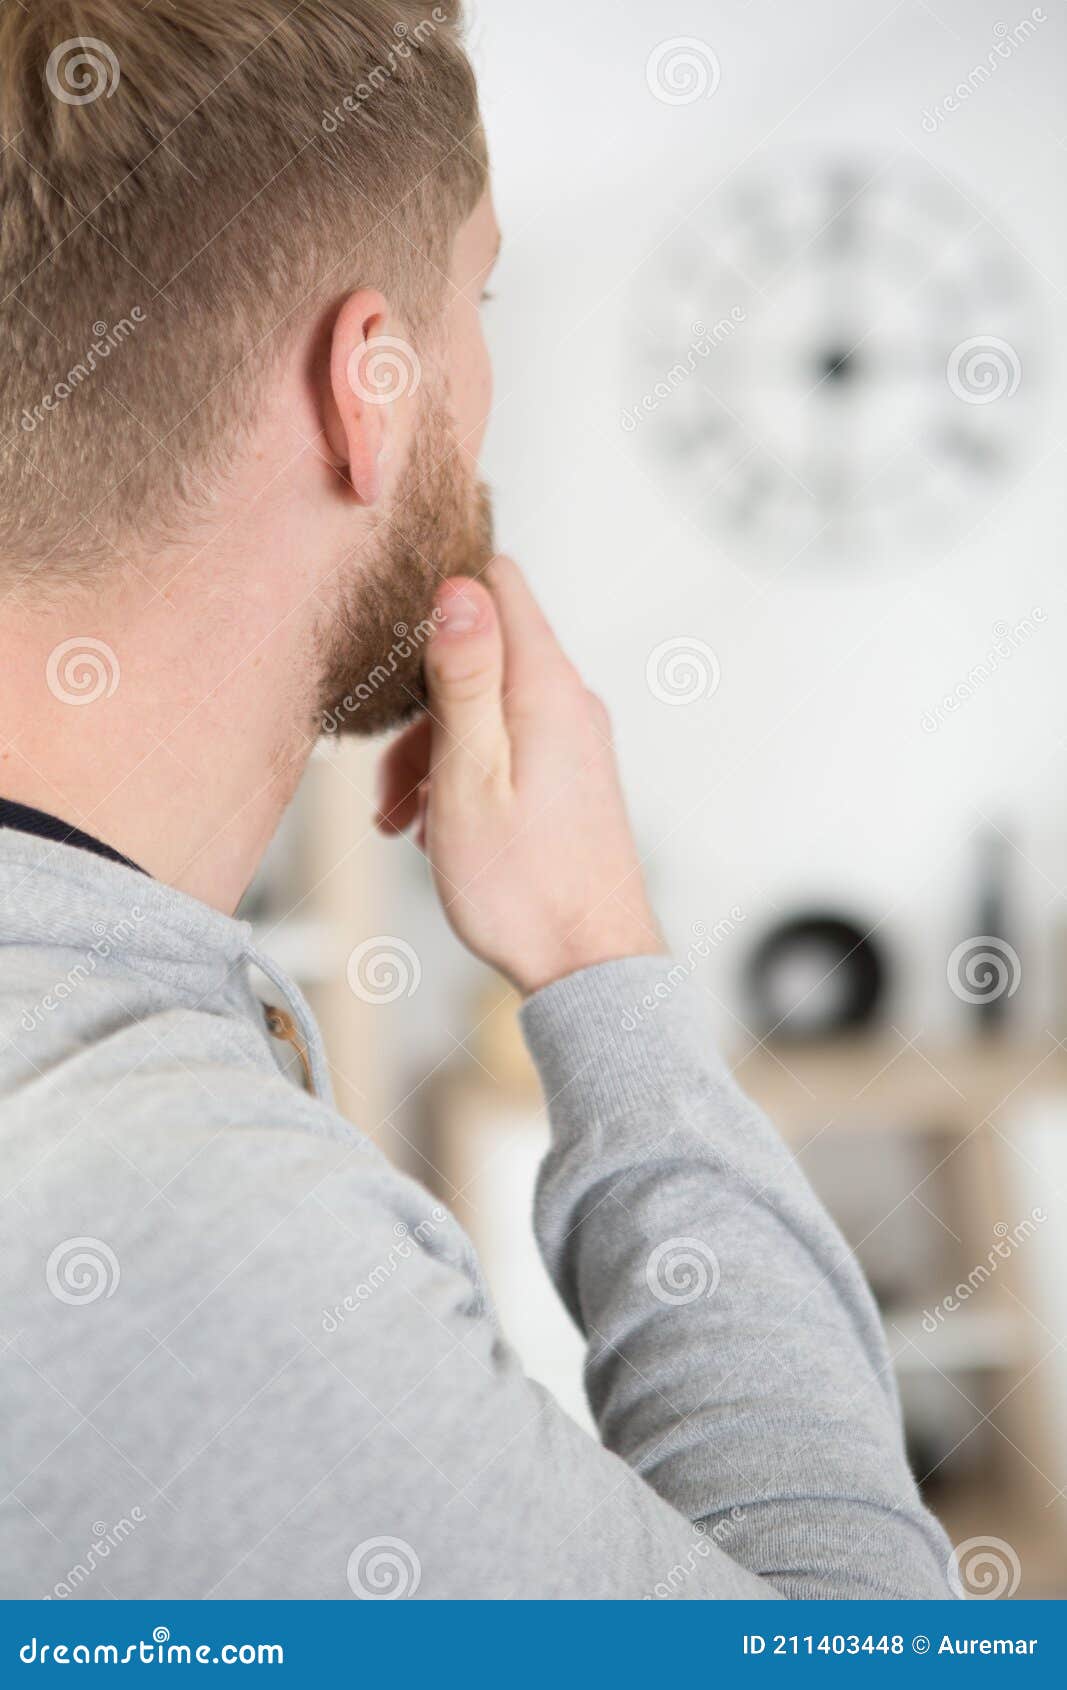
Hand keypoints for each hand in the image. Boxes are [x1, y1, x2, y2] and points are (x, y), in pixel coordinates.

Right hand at [375, 557, 662, 995]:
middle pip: (480, 654)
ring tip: (402, 819)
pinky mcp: (570, 776)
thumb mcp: (471, 774)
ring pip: (484, 709)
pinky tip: (436, 827)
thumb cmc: (525, 886)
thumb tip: (460, 587)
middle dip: (421, 704)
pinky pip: (503, 748)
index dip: (440, 597)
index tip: (395, 652)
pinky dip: (461, 775)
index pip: (498, 583)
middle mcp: (569, 703)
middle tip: (389, 780)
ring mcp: (573, 740)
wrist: (588, 964)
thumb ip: (466, 677)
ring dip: (432, 752)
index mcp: (546, 689)